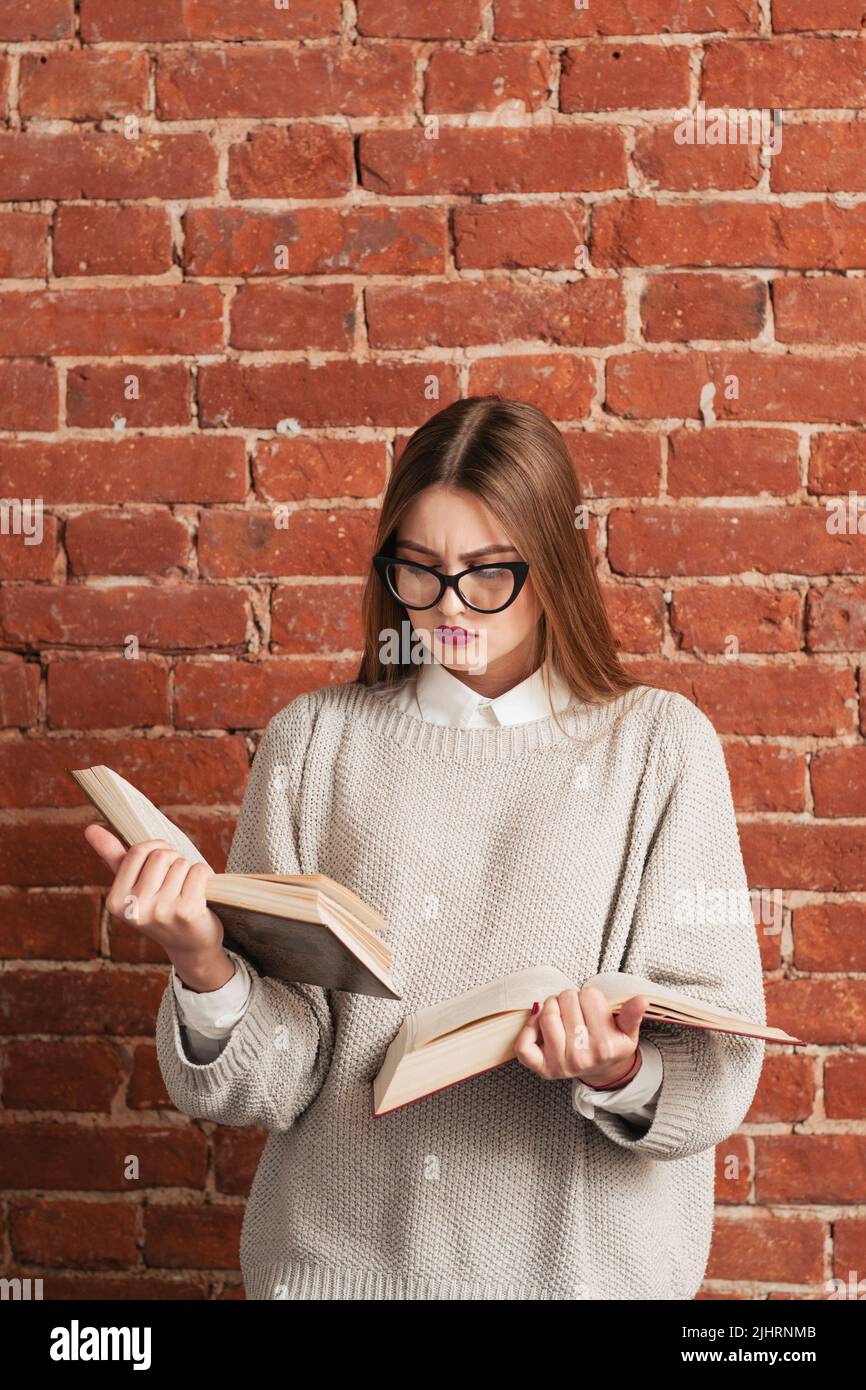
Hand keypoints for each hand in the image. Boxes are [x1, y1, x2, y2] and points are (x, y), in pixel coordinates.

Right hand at [83, 824, 231, 989]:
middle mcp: (135, 908)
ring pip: (182, 863)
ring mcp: (161, 912)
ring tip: (186, 891)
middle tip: (176, 883)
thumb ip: (113, 857)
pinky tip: (201, 895)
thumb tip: (90, 829)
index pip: (139, 850)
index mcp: (116, 901)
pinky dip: (205, 876)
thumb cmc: (161, 908)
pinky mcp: (187, 912)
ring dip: (190, 871)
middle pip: (162, 855)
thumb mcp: (133, 886)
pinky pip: (199, 871)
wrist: (190, 946)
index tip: (162, 865)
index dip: (157, 850)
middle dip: (174, 861)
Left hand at [514, 986, 648, 1088]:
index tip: (593, 1006)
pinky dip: (528, 1028)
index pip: (589, 996)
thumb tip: (641, 999)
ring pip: (546, 1016)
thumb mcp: (627, 1031)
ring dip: (551, 1006)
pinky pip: (524, 1046)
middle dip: (571, 998)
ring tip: (561, 1012)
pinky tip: (538, 1022)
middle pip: (566, 1001)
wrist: (601, 1071)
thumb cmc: (611, 1045)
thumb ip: (631, 1014)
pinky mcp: (543, 1069)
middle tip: (577, 1010)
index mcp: (605, 1046)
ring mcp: (561, 1064)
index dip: (590, 996)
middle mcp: (582, 1057)